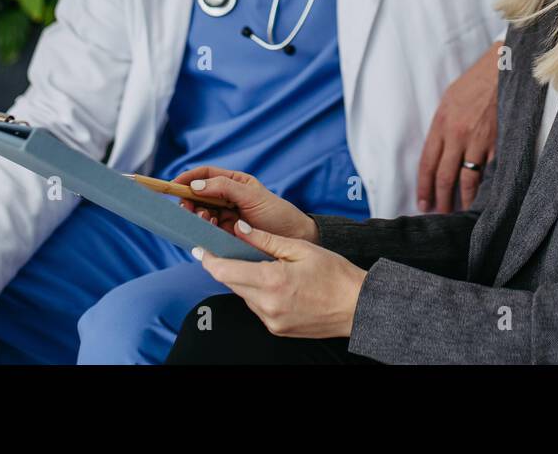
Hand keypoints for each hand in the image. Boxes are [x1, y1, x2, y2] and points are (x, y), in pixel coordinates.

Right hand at [172, 165, 318, 242]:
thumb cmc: (277, 213)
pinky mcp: (226, 234)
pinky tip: (208, 229)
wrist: (293, 239)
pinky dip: (204, 228)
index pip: (205, 174)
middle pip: (199, 194)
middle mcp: (227, 198)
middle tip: (186, 208)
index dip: (188, 177)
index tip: (174, 184)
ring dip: (197, 215)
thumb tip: (196, 186)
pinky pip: (208, 229)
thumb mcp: (252, 196)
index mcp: (234, 182)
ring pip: (201, 212)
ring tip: (204, 219)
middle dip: (189, 199)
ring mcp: (226, 216)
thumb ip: (225, 188)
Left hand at [194, 220, 366, 338]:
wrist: (357, 307)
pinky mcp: (276, 329)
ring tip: (263, 265)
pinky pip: (257, 307)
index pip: (225, 271)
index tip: (200, 248)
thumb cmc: (335, 274)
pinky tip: (275, 283)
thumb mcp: (300, 249)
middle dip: (227, 266)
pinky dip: (258, 293)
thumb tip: (238, 227)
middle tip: (228, 249)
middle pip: (231, 283)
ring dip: (245, 279)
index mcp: (272, 282)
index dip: (209, 259)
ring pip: (244, 295)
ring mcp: (271, 320)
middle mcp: (267, 305)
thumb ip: (265, 239)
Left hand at [417, 41, 499, 212]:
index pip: (427, 162)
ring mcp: (479, 140)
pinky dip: (487, 187)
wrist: (501, 71)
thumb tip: (437, 150)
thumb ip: (442, 126)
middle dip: (440, 199)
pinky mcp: (499, 143)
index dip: (424, 185)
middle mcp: (457, 135)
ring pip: (468, 179)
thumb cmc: (474, 83)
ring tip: (461, 212)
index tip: (422, 201)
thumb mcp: (448, 100)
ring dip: (464, 199)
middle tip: (439, 214)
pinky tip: (485, 198)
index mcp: (441, 123)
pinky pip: (490, 172)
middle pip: (445, 175)